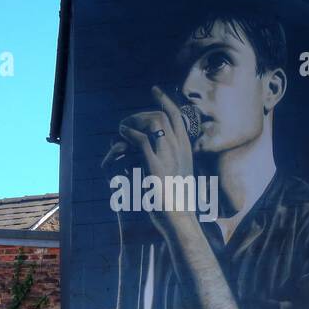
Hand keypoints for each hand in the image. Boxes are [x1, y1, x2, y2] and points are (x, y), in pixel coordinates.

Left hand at [113, 88, 202, 242]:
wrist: (179, 217)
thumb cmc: (177, 201)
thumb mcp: (176, 175)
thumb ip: (168, 159)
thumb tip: (151, 151)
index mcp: (186, 151)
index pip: (178, 117)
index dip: (166, 102)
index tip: (156, 90)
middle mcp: (180, 149)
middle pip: (164, 115)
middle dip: (144, 111)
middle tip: (129, 119)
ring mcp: (169, 156)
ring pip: (154, 123)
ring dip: (135, 122)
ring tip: (123, 129)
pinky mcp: (155, 164)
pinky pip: (141, 140)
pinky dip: (129, 134)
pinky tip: (122, 136)